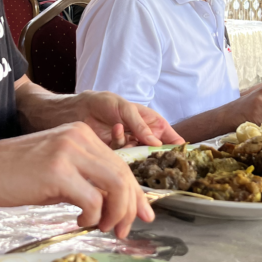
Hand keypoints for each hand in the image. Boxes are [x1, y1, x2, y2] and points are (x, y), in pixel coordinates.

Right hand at [0, 123, 153, 238]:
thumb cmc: (13, 173)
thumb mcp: (57, 171)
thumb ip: (85, 181)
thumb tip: (112, 206)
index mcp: (81, 135)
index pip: (121, 165)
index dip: (135, 194)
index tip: (142, 215)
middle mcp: (80, 137)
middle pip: (123, 175)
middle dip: (130, 207)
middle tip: (124, 230)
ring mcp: (69, 152)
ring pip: (115, 185)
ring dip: (115, 213)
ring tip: (103, 227)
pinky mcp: (57, 171)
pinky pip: (92, 199)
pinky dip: (93, 216)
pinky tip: (78, 221)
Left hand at [65, 91, 183, 148]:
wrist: (82, 109)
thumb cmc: (107, 103)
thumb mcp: (127, 109)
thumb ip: (141, 126)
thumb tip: (156, 144)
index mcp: (154, 124)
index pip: (172, 140)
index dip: (177, 149)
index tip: (179, 158)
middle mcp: (145, 137)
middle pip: (158, 154)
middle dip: (154, 155)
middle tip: (148, 151)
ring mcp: (131, 146)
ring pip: (140, 157)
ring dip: (133, 147)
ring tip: (121, 128)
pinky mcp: (117, 153)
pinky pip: (123, 155)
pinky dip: (119, 143)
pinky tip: (115, 129)